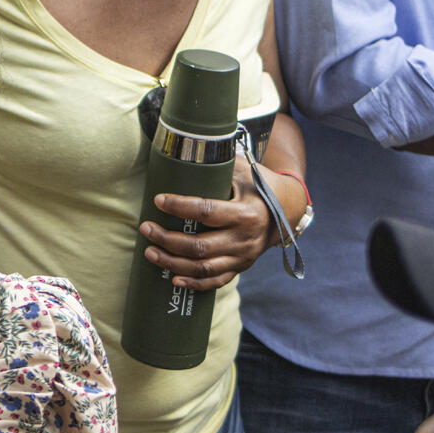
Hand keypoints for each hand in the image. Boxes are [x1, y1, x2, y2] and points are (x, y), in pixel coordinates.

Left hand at [139, 160, 273, 290]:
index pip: (206, 211)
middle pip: (199, 246)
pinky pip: (215, 281)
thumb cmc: (257, 185)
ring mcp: (244, 257)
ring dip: (172, 263)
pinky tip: (172, 278)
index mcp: (246, 213)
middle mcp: (245, 239)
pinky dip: (193, 283)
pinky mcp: (241, 267)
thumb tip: (184, 149)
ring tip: (149, 252)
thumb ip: (217, 163)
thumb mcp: (242, 170)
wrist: (287, 209)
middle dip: (167, 239)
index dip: (179, 207)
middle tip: (145, 228)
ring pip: (203, 268)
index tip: (158, 200)